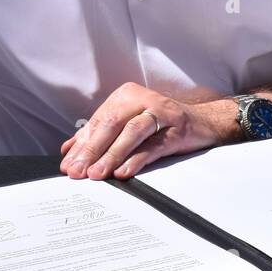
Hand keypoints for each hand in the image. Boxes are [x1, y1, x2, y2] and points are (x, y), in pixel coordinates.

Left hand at [59, 82, 236, 180]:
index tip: (67, 165)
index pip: (98, 121)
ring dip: (111, 155)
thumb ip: (99, 134)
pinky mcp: (177, 130)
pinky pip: (153, 146)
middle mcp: (142, 99)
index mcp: (126, 95)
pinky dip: (136, 159)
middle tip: (77, 172)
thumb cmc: (161, 124)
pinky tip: (123, 173)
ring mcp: (161, 113)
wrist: (203, 123)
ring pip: (131, 133)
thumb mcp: (128, 124)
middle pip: (111, 124)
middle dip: (91, 150)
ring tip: (96, 175)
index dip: (81, 144)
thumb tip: (69, 150)